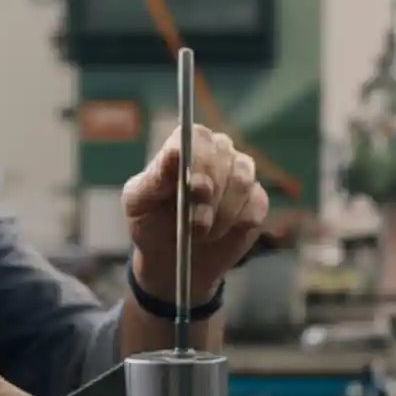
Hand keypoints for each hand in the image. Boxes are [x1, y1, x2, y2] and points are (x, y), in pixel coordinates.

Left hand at [123, 125, 269, 303]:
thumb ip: (155, 178)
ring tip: (200, 233)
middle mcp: (217, 151)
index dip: (199, 161)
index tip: (192, 188)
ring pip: (243, 183)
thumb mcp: (139, 202)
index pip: (199, 137)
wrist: (170, 257)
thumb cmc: (149, 222)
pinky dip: (236, 226)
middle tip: (195, 223)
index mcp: (186, 143)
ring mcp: (240, 174)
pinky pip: (256, 208)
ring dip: (221, 214)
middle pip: (225, 159)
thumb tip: (174, 153)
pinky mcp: (256, 201)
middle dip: (209, 196)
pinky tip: (218, 235)